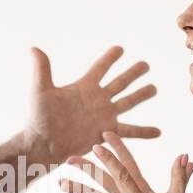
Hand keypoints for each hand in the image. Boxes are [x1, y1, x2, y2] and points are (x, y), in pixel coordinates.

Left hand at [24, 45, 160, 162]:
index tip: (120, 48)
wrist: (44, 145)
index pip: (100, 68)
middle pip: (120, 82)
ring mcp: (104, 116)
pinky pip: (130, 132)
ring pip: (128, 102)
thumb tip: (33, 48)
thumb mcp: (40, 90)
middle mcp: (97, 99)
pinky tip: (158, 131)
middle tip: (146, 64)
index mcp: (84, 87)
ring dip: (141, 95)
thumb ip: (42, 69)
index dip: (110, 58)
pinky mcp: (106, 133)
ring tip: (154, 88)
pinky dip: (144, 132)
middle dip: (133, 73)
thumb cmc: (38, 119)